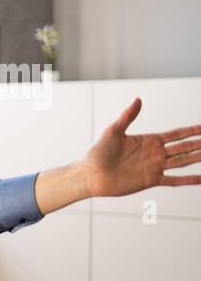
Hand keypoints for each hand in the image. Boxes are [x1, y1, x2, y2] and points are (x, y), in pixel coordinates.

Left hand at [83, 97, 200, 197]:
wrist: (90, 175)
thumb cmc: (98, 152)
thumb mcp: (113, 131)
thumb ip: (127, 117)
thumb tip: (138, 99)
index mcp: (150, 140)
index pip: (178, 134)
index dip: (194, 130)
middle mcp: (156, 153)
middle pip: (185, 147)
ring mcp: (155, 167)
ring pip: (184, 162)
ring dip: (198, 158)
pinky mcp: (151, 180)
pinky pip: (174, 180)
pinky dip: (188, 180)